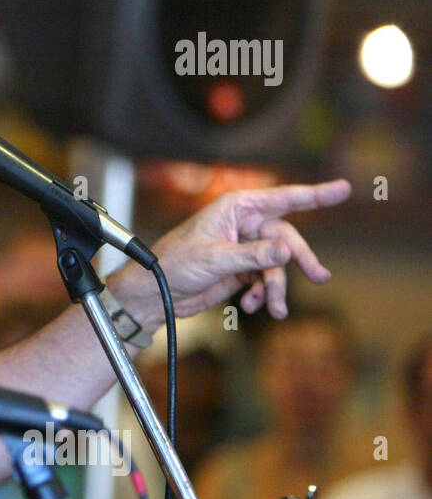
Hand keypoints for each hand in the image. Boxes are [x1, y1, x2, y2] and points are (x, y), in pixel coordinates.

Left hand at [117, 179, 351, 323]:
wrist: (155, 294)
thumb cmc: (173, 264)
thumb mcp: (215, 259)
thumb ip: (253, 256)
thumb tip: (286, 251)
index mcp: (234, 209)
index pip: (282, 198)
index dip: (315, 195)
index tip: (344, 189)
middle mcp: (242, 225)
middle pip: (287, 239)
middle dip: (300, 260)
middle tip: (319, 276)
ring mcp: (243, 248)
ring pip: (277, 266)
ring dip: (276, 287)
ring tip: (273, 308)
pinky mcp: (240, 270)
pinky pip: (265, 280)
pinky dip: (263, 294)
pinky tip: (252, 305)